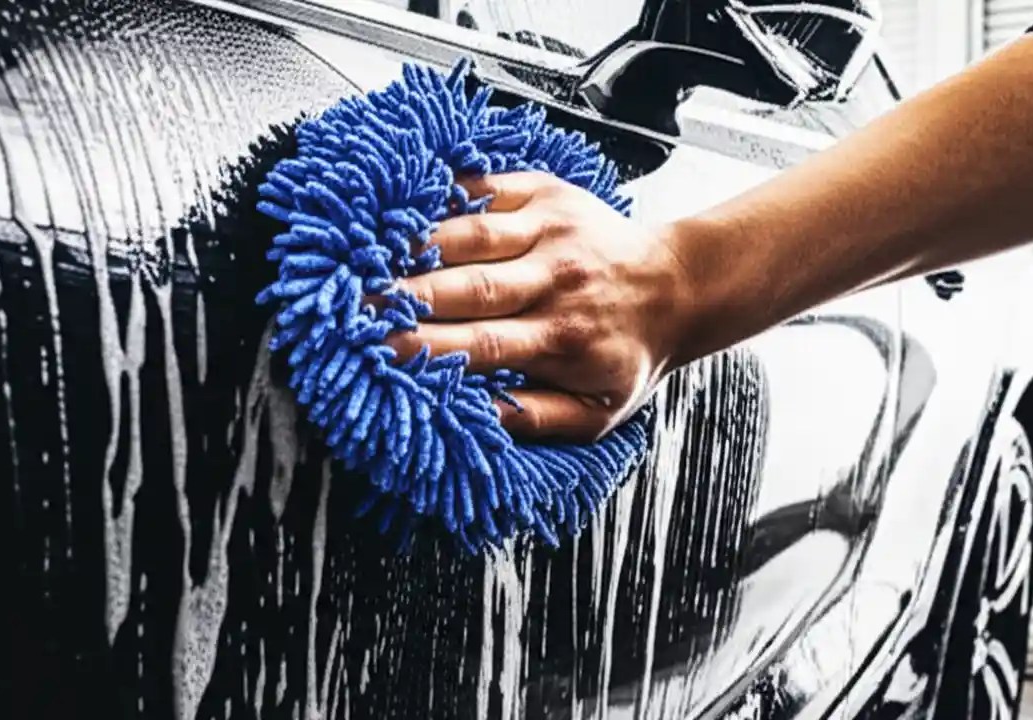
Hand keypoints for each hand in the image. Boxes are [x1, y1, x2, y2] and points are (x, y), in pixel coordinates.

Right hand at [385, 171, 698, 441]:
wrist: (675, 286)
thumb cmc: (626, 352)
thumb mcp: (597, 410)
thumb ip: (536, 419)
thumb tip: (474, 417)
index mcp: (564, 338)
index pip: (483, 345)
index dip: (429, 348)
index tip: (381, 354)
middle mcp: (557, 280)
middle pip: (469, 287)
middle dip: (408, 296)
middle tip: (357, 304)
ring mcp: (550, 229)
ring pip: (471, 234)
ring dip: (416, 244)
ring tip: (369, 255)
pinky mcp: (545, 193)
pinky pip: (485, 189)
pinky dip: (443, 195)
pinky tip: (405, 205)